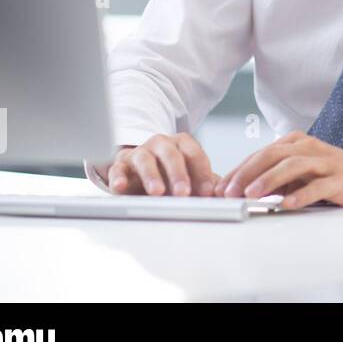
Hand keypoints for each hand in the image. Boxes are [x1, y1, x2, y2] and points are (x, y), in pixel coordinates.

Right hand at [104, 132, 219, 196]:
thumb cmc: (170, 173)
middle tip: (183, 193)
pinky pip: (118, 169)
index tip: (207, 192)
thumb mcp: (190, 176)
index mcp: (181, 144)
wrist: (139, 168)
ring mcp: (139, 153)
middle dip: (178, 174)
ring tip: (157, 192)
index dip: (202, 173)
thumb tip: (225, 197)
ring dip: (152, 176)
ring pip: (145, 160)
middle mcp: (160, 144)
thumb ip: (206, 184)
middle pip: (171, 154)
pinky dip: (118, 178)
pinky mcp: (120, 165)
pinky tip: (121, 187)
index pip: (194, 154)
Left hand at [214, 131, 342, 209]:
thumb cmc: (333, 175)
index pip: (261, 153)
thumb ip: (276, 177)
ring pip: (293, 166)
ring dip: (269, 180)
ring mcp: (326, 163)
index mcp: (297, 143)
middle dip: (247, 173)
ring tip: (251, 194)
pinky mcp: (341, 180)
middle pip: (273, 155)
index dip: (239, 169)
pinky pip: (318, 186)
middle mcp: (310, 148)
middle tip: (229, 191)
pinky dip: (300, 194)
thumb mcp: (302, 172)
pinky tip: (286, 204)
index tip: (220, 187)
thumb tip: (241, 190)